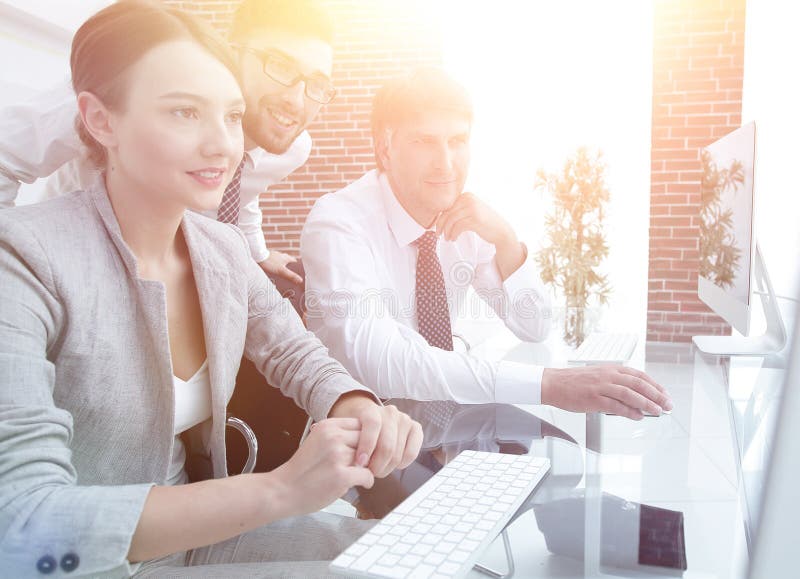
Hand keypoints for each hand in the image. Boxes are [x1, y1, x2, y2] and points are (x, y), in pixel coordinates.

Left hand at [258, 251, 302, 284]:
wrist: (258, 256)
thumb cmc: (269, 263)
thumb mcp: (281, 271)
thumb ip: (291, 276)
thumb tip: (300, 280)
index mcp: (287, 258)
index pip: (296, 262)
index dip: (298, 267)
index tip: (299, 272)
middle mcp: (282, 255)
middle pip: (289, 262)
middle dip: (290, 268)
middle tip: (290, 275)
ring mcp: (275, 256)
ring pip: (281, 262)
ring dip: (282, 267)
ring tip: (282, 275)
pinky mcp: (269, 258)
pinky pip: (275, 263)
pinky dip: (276, 266)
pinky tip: (273, 271)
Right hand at [269, 417, 374, 517]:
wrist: (283, 490)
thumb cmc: (301, 470)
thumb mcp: (317, 440)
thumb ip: (337, 436)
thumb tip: (365, 436)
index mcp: (327, 426)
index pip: (360, 424)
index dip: (364, 438)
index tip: (361, 449)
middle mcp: (333, 437)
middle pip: (367, 440)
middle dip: (366, 453)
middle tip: (361, 464)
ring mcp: (337, 455)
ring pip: (368, 458)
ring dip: (365, 468)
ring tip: (355, 474)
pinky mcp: (341, 475)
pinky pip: (368, 475)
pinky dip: (367, 481)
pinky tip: (361, 483)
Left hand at [329, 393, 422, 477]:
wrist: (371, 426)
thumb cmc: (352, 433)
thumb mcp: (339, 429)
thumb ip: (331, 430)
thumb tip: (315, 429)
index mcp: (371, 409)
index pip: (371, 425)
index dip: (366, 446)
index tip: (359, 463)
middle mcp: (390, 412)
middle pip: (386, 443)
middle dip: (377, 463)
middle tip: (368, 473)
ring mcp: (404, 420)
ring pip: (398, 451)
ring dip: (387, 466)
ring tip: (376, 472)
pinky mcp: (415, 429)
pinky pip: (411, 451)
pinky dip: (402, 463)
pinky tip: (393, 467)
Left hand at [435, 193, 524, 278]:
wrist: (500, 230)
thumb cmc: (484, 222)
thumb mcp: (470, 211)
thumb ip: (458, 211)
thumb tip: (439, 218)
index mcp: (466, 195)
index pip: (447, 206)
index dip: (440, 218)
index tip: (438, 227)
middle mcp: (468, 199)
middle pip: (447, 213)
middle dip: (441, 226)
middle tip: (438, 234)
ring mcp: (472, 208)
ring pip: (451, 221)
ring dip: (447, 231)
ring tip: (448, 238)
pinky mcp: (475, 218)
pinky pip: (458, 227)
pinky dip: (453, 234)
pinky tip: (454, 238)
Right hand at [540, 366, 672, 419]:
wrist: (553, 383)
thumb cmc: (574, 382)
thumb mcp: (598, 376)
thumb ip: (615, 384)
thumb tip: (634, 398)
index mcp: (611, 369)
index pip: (639, 375)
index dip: (655, 385)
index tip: (665, 394)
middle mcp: (608, 376)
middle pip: (638, 384)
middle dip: (656, 395)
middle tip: (667, 404)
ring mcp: (601, 387)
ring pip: (630, 394)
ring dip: (646, 403)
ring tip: (657, 411)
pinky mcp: (593, 399)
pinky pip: (615, 406)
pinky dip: (629, 412)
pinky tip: (637, 416)